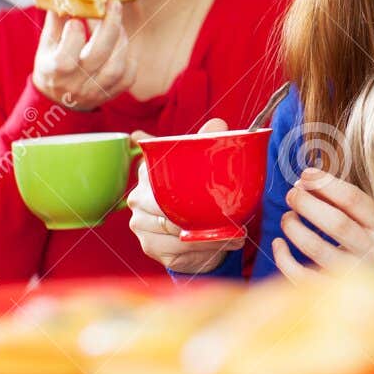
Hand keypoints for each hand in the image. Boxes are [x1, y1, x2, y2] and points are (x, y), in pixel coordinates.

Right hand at [31, 0, 134, 110]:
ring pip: (116, 67)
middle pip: (97, 55)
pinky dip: (129, 59)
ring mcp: (95, 92)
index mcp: (54, 71)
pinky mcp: (111, 94)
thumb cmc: (52, 65)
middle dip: (109, 26)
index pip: (66, 56)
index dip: (74, 33)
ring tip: (118, 23)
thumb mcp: (46, 45)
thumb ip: (56, 21)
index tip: (78, 15)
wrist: (60, 100)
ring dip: (120, 40)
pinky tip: (122, 45)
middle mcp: (75, 84)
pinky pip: (128, 78)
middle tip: (114, 3)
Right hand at [126, 120, 240, 273]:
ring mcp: (142, 228)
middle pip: (166, 208)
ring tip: (235, 233)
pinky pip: (179, 250)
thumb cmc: (192, 195)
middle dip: (199, 214)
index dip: (180, 182)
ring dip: (208, 235)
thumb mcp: (197, 167)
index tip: (202, 189)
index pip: (157, 175)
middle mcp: (138, 201)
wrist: (191, 234)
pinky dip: (205, 248)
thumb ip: (205, 142)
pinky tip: (224, 244)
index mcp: (147, 175)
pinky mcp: (152, 249)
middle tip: (230, 216)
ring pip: (176, 232)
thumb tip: (218, 124)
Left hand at [272, 167, 373, 282]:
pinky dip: (284, 259)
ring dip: (295, 229)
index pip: (353, 199)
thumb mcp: (368, 218)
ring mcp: (354, 274)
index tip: (306, 174)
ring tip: (287, 217)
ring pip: (317, 249)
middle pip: (336, 223)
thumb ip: (343, 200)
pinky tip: (278, 244)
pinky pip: (302, 278)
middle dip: (307, 204)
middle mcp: (372, 251)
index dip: (325, 183)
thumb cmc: (369, 241)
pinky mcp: (335, 295)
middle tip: (291, 194)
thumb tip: (305, 180)